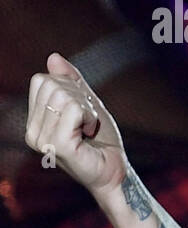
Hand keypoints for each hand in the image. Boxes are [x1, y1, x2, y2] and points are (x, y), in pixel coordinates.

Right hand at [25, 51, 128, 198]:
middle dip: (80, 98)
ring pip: (64, 96)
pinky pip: (74, 110)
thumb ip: (72, 82)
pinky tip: (89, 133)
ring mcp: (42, 140)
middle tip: (88, 122)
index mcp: (34, 121)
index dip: (69, 88)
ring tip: (88, 129)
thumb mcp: (88, 104)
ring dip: (87, 109)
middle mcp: (32, 131)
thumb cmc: (102, 141)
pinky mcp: (59, 145)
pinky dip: (90, 117)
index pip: (42, 80)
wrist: (116, 171)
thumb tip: (53, 57)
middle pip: (52, 85)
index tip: (82, 110)